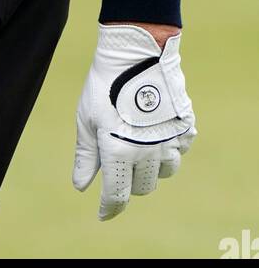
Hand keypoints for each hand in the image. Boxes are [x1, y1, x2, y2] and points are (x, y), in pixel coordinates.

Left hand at [72, 23, 196, 219]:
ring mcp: (170, 140)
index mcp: (119, 152)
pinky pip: (180, 151)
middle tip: (117, 162)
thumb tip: (81, 187)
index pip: (117, 194)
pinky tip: (157, 133)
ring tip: (138, 147)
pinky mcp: (185, 127)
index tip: (103, 214)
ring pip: (164, 173)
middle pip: (142, 187)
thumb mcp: (87, 120)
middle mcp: (147, 152)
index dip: (109, 208)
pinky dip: (169, 149)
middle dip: (128, 182)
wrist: (136, 53)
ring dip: (151, 168)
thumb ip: (85, 156)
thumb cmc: (104, 85)